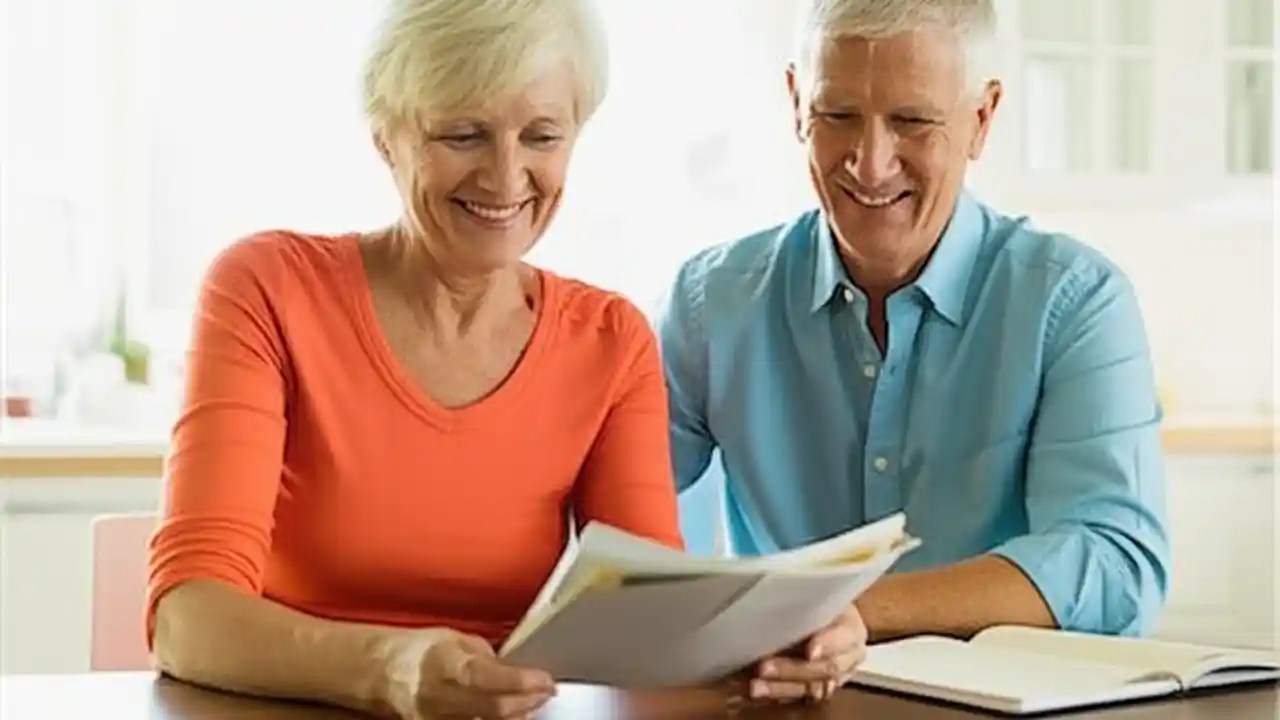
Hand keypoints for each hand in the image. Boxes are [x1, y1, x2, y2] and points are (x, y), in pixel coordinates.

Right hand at [399, 630, 555, 718]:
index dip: (522, 681)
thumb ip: (485, 656)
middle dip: (527, 702)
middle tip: (545, 692)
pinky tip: (511, 715)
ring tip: (531, 703)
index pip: (489, 677)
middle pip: (493, 710)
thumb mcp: (455, 640)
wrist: (383, 675)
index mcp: (444, 664)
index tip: (546, 679)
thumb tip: (513, 671)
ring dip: (516, 716)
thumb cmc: (419, 652)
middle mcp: (440, 697)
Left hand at [747, 604, 866, 703]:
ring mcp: (836, 677)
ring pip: (813, 688)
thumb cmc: (825, 603)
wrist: (837, 621)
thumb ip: (809, 598)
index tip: (810, 651)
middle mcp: (849, 657)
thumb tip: (779, 590)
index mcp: (852, 630)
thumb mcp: (823, 594)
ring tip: (756, 686)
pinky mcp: (819, 688)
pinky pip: (801, 697)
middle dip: (793, 670)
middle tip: (764, 667)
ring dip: (782, 688)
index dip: (827, 644)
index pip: (843, 637)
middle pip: (826, 669)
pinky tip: (759, 690)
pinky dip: (779, 695)